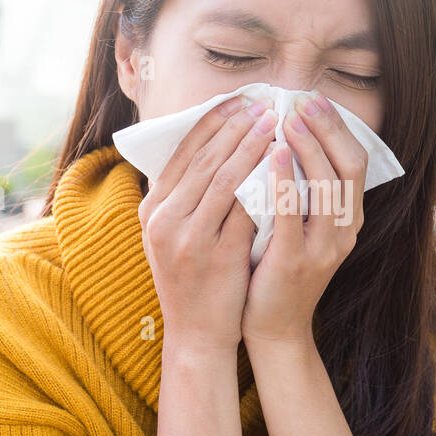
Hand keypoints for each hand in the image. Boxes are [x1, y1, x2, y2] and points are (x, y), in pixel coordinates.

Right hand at [138, 96, 278, 354]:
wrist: (196, 334)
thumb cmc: (190, 279)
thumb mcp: (171, 234)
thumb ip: (183, 195)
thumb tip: (210, 146)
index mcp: (152, 209)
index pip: (183, 153)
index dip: (212, 123)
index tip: (238, 101)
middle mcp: (165, 220)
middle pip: (205, 160)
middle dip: (237, 127)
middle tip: (264, 104)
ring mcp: (190, 239)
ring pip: (225, 180)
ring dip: (252, 147)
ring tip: (276, 124)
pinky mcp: (218, 256)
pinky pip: (245, 211)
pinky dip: (264, 184)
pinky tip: (283, 167)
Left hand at [241, 92, 367, 348]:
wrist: (273, 327)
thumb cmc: (278, 268)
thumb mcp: (300, 226)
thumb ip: (302, 190)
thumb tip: (288, 138)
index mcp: (348, 219)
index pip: (354, 161)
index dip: (337, 127)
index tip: (313, 100)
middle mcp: (344, 231)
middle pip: (347, 167)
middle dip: (326, 129)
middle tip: (301, 101)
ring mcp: (323, 247)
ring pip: (325, 186)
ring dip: (307, 148)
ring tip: (285, 119)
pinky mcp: (296, 261)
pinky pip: (293, 214)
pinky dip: (285, 180)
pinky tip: (272, 155)